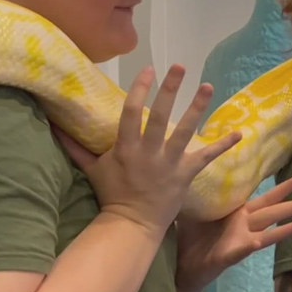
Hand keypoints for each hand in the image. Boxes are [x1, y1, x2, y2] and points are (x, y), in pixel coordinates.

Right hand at [53, 65, 241, 237]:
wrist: (131, 225)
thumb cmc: (111, 194)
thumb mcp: (91, 169)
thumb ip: (74, 147)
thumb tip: (53, 126)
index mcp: (126, 147)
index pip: (131, 111)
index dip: (140, 89)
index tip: (148, 69)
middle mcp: (148, 152)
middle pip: (159, 115)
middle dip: (169, 89)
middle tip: (179, 66)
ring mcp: (168, 164)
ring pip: (185, 131)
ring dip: (197, 107)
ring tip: (208, 86)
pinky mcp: (185, 175)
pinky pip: (206, 158)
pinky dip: (223, 146)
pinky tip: (239, 132)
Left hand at [174, 177, 291, 291]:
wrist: (182, 265)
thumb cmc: (192, 238)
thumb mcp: (199, 210)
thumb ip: (206, 193)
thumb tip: (205, 169)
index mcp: (238, 214)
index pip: (264, 199)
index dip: (281, 190)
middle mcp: (244, 227)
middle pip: (273, 214)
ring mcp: (239, 242)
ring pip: (266, 233)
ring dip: (285, 229)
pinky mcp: (228, 256)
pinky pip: (240, 250)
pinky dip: (249, 245)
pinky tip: (258, 241)